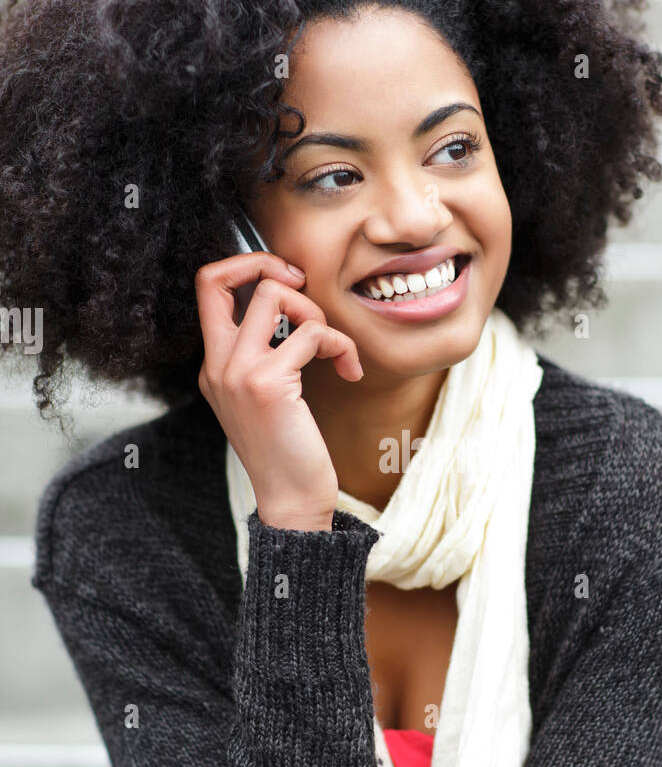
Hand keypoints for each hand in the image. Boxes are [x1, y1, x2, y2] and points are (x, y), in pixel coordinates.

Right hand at [195, 251, 363, 528]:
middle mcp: (217, 365)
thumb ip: (266, 354)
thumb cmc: (288, 451)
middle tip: (306, 293)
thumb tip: (295, 307)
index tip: (286, 281)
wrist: (291, 501)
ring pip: (273, 294)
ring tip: (332, 348)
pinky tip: (349, 372)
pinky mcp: (268, 384)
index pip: (207, 287)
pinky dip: (341, 346)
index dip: (244, 266)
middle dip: (271, 265)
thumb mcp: (267, 397)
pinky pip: (312, 333)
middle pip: (219, 277)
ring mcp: (237, 373)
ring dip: (315, 311)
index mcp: (214, 366)